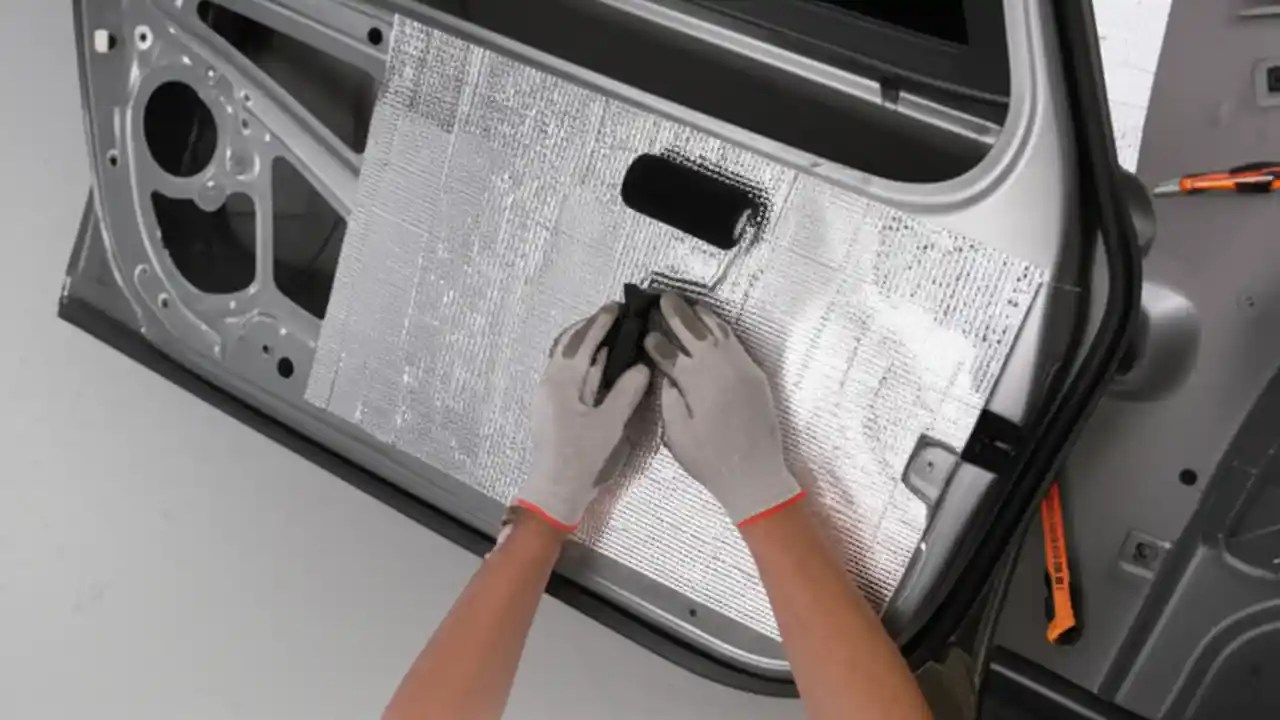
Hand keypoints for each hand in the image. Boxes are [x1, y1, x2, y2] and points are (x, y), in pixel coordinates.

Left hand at [512, 303, 650, 532]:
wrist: (554, 491)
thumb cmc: (581, 458)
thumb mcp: (609, 424)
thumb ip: (625, 392)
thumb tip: (642, 366)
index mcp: (560, 383)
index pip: (581, 343)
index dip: (599, 323)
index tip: (616, 307)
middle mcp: (548, 383)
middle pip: (568, 346)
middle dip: (589, 329)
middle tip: (613, 316)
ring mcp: (547, 396)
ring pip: (566, 360)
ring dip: (586, 345)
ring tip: (609, 334)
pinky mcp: (552, 408)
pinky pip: (568, 375)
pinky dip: (584, 364)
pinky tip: (599, 365)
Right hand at [645, 293, 803, 526]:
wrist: (755, 474)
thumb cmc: (711, 461)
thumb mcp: (678, 436)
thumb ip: (670, 401)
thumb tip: (668, 376)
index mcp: (698, 384)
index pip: (671, 353)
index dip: (656, 342)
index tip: (645, 333)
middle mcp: (721, 369)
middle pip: (695, 332)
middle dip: (677, 314)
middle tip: (662, 297)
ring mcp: (741, 368)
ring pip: (719, 331)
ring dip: (700, 315)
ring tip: (685, 303)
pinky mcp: (755, 374)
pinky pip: (735, 342)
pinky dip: (721, 328)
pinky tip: (711, 323)